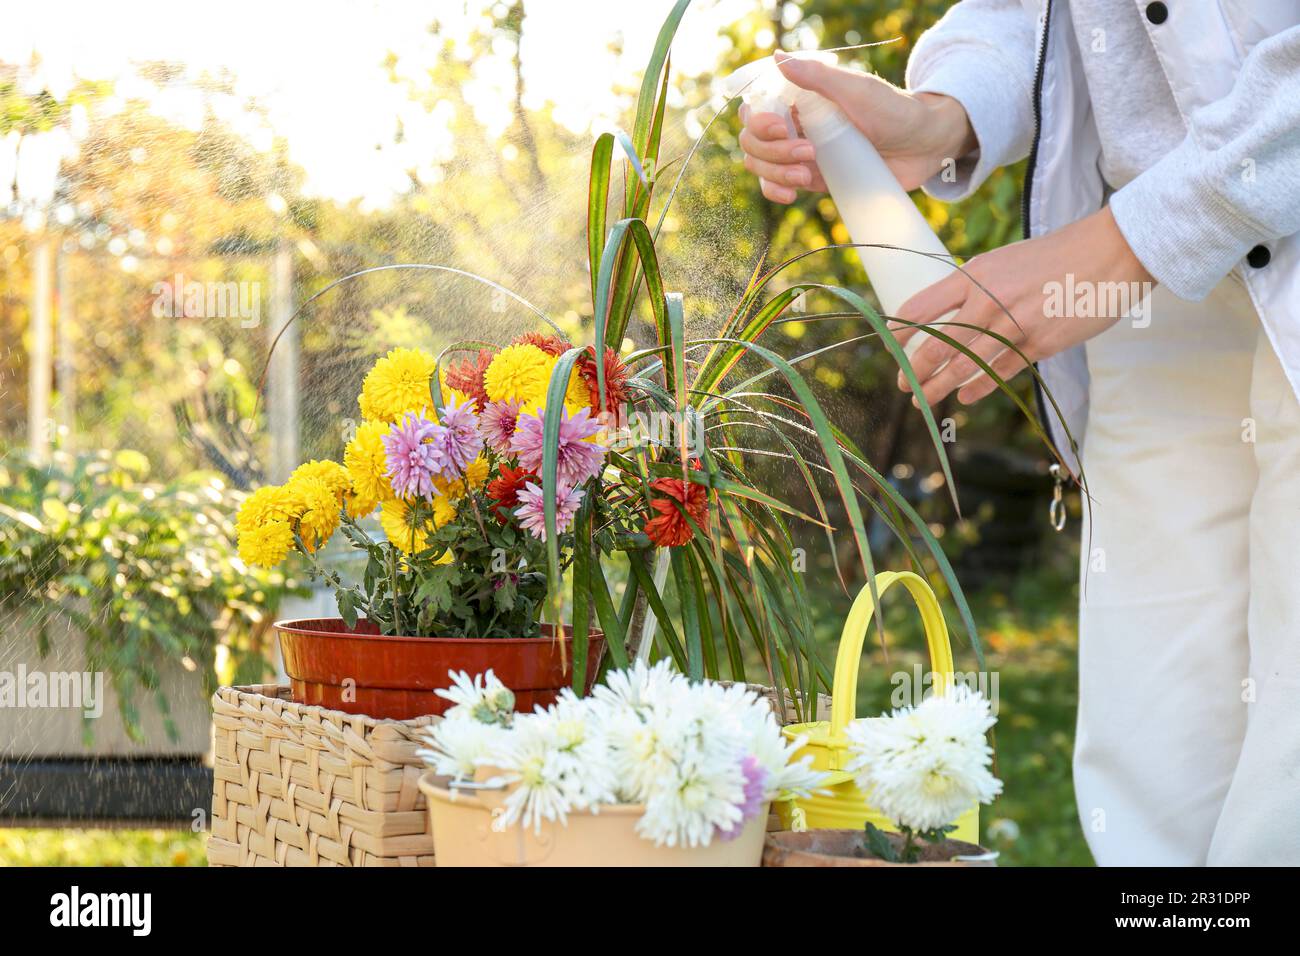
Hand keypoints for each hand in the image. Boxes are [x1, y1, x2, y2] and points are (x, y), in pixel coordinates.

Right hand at [739, 52, 975, 203]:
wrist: (923, 146)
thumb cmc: (894, 110)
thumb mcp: (856, 90)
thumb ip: (816, 77)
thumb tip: (778, 57)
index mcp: (800, 99)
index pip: (756, 110)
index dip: (759, 122)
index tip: (782, 127)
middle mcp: (795, 125)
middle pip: (753, 142)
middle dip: (772, 151)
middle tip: (809, 152)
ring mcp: (800, 154)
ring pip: (761, 166)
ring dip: (775, 172)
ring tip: (807, 174)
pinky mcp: (811, 179)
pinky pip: (777, 187)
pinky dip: (775, 191)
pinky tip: (791, 193)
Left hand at [891, 207, 1154, 404]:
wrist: (1109, 253)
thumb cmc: (1055, 257)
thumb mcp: (1005, 261)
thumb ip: (976, 287)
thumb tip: (948, 314)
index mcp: (975, 276)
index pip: (921, 307)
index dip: (900, 331)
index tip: (890, 347)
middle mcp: (988, 301)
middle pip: (936, 345)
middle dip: (913, 370)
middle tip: (902, 384)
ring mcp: (1013, 325)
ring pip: (963, 367)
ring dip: (937, 387)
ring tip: (923, 399)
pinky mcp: (1039, 344)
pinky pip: (999, 373)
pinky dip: (977, 389)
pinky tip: (963, 397)